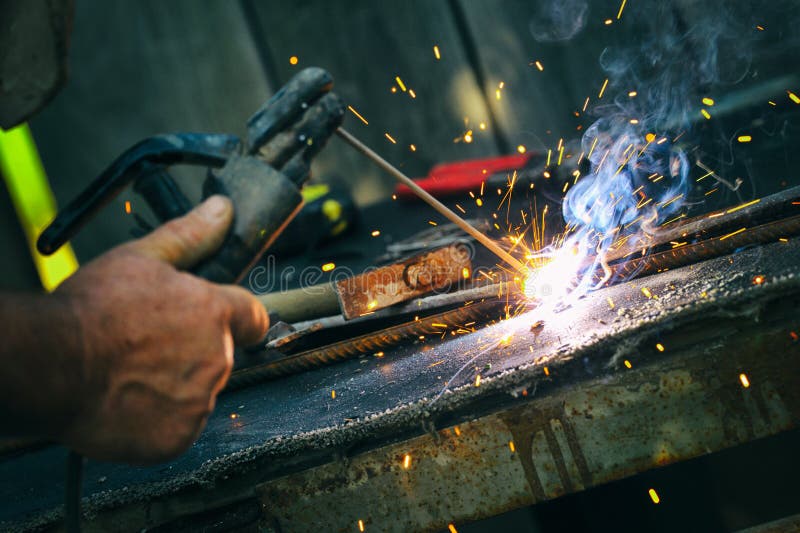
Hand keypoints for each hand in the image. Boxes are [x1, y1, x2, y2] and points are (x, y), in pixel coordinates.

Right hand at [54, 195, 267, 463]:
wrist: (49, 365)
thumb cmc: (90, 310)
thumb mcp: (141, 259)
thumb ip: (191, 236)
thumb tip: (222, 209)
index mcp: (215, 313)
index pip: (252, 316)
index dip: (234, 318)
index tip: (214, 321)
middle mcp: (217, 358)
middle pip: (219, 356)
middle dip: (191, 352)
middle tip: (146, 346)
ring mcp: (199, 401)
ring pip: (197, 393)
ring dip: (174, 387)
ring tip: (130, 374)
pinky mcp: (178, 437)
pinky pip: (179, 427)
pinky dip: (158, 420)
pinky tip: (128, 402)